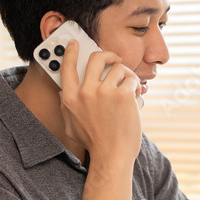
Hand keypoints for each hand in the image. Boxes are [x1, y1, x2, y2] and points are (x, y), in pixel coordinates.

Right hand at [58, 39, 142, 163]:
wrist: (111, 156)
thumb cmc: (94, 143)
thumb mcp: (71, 125)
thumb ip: (66, 107)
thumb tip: (63, 92)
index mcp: (71, 98)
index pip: (67, 68)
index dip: (70, 52)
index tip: (74, 43)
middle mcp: (86, 92)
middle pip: (96, 58)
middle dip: (107, 55)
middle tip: (114, 59)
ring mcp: (104, 93)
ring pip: (117, 68)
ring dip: (126, 76)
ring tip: (129, 87)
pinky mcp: (123, 95)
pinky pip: (131, 80)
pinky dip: (136, 86)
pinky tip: (136, 96)